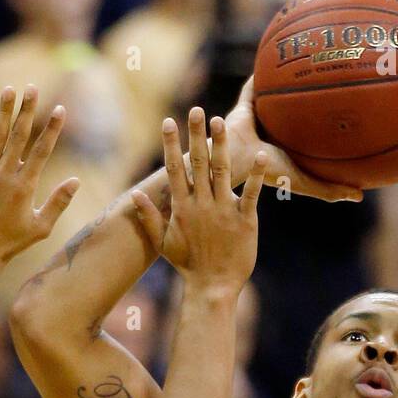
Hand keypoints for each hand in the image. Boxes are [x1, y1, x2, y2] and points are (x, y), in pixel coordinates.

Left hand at [0, 88, 79, 267]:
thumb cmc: (11, 242)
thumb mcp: (40, 228)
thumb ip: (58, 203)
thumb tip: (76, 181)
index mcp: (24, 187)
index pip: (42, 151)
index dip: (52, 129)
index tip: (60, 109)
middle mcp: (4, 175)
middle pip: (18, 136)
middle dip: (27, 110)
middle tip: (33, 87)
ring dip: (3, 111)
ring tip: (9, 89)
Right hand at [131, 108, 266, 298]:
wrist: (212, 287)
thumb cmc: (188, 265)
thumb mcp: (163, 243)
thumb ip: (149, 217)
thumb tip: (136, 194)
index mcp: (182, 208)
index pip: (174, 170)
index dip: (172, 144)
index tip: (169, 121)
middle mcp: (202, 205)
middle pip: (199, 163)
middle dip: (196, 135)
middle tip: (197, 110)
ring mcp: (224, 211)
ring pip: (222, 171)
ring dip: (221, 145)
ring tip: (220, 122)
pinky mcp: (245, 220)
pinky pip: (252, 193)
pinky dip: (256, 175)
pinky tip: (261, 154)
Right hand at [225, 76, 362, 202]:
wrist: (237, 161)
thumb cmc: (270, 172)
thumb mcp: (304, 182)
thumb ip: (329, 190)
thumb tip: (361, 197)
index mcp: (288, 152)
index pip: (309, 141)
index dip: (324, 130)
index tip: (346, 116)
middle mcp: (273, 135)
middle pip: (294, 117)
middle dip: (308, 104)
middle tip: (329, 85)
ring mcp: (257, 121)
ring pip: (274, 102)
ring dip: (284, 88)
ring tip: (302, 66)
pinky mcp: (243, 108)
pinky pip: (252, 88)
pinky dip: (259, 76)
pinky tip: (270, 58)